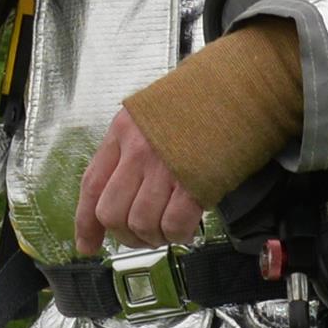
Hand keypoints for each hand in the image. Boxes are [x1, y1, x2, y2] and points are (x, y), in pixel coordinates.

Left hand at [75, 103, 208, 254]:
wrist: (241, 84)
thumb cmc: (202, 99)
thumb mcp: (152, 116)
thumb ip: (132, 150)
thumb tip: (122, 192)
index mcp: (122, 132)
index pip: (91, 185)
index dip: (85, 222)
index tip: (86, 243)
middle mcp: (137, 150)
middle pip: (111, 212)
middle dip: (124, 235)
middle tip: (140, 236)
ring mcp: (165, 166)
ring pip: (140, 223)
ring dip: (153, 237)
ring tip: (166, 231)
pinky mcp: (195, 181)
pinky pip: (173, 224)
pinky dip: (177, 234)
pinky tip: (185, 227)